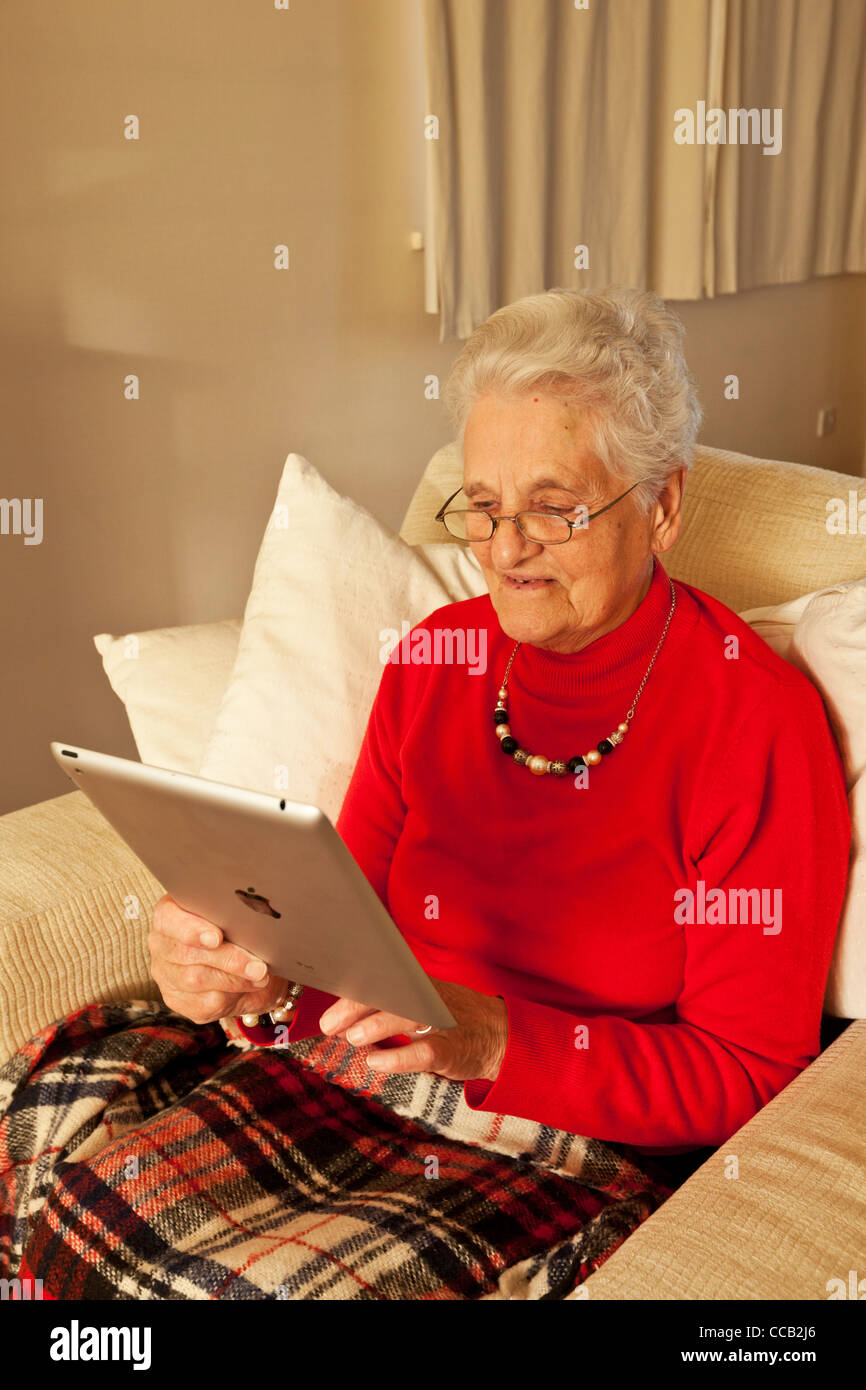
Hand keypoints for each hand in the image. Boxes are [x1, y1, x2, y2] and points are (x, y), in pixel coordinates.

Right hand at [149, 893, 291, 1024]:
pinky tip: (247, 988)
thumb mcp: (237, 918)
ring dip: (233, 979)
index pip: (169, 918)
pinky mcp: (176, 999)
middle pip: (187, 953)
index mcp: (169, 913)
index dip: (192, 929)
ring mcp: (165, 973)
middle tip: (258, 965)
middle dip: (228, 959)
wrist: (245, 966)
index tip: (217, 938)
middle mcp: (161, 943)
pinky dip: (231, 995)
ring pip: (195, 979)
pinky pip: (201, 1002)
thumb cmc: (237, 933)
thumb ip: (236, 917)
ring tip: (260, 976)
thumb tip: (254, 922)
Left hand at [318, 977, 507, 1082]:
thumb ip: (387, 1006)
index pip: (383, 977)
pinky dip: (397, 1057)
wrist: (500, 1035)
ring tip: (351, 1037)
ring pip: (406, 1017)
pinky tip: (376, 1061)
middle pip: (390, 993)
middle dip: (356, 1006)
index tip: (329, 994)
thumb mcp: (422, 1002)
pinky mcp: (452, 1050)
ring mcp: (442, 1023)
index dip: (355, 984)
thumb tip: (343, 1018)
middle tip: (330, 1023)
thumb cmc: (451, 1019)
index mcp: (419, 983)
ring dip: (375, 1026)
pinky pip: (422, 1052)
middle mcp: (430, 997)